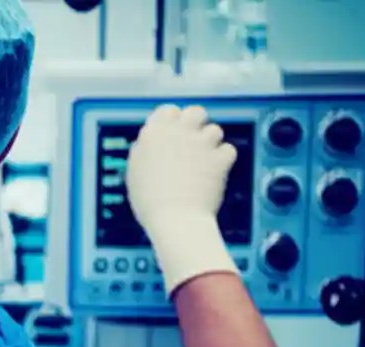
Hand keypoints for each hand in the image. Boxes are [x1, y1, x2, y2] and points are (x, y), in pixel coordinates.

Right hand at [126, 105, 239, 294]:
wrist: (175, 218)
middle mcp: (180, 132)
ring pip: (214, 129)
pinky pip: (229, 149)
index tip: (172, 132)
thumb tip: (149, 142)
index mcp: (155, 133)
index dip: (171, 121)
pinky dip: (224, 158)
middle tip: (192, 141)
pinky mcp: (220, 158)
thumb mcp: (135, 171)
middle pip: (195, 112)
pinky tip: (216, 169)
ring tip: (204, 159)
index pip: (167, 110)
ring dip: (210, 142)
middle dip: (196, 124)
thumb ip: (144, 150)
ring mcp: (202, 144)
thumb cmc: (149, 201)